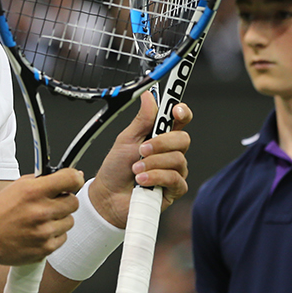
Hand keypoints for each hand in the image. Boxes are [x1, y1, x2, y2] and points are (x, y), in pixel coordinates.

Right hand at [0, 169, 83, 266]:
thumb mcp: (17, 187)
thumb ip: (42, 181)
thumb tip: (69, 177)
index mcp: (33, 192)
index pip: (71, 179)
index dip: (75, 179)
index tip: (73, 182)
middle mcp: (41, 211)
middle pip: (74, 202)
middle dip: (64, 201)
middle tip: (51, 204)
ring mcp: (44, 232)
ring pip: (69, 221)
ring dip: (59, 220)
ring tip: (41, 220)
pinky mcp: (45, 248)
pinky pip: (63, 238)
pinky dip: (53, 235)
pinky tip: (38, 233)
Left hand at [88, 94, 190, 226]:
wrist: (108, 197)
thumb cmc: (116, 168)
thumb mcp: (125, 140)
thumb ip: (141, 120)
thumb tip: (149, 96)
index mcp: (161, 136)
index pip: (180, 119)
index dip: (182, 112)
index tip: (175, 110)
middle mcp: (171, 152)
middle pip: (183, 139)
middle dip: (161, 143)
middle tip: (142, 149)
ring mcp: (175, 170)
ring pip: (177, 160)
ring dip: (153, 163)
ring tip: (135, 169)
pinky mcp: (175, 189)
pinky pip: (174, 179)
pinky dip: (155, 177)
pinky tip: (141, 181)